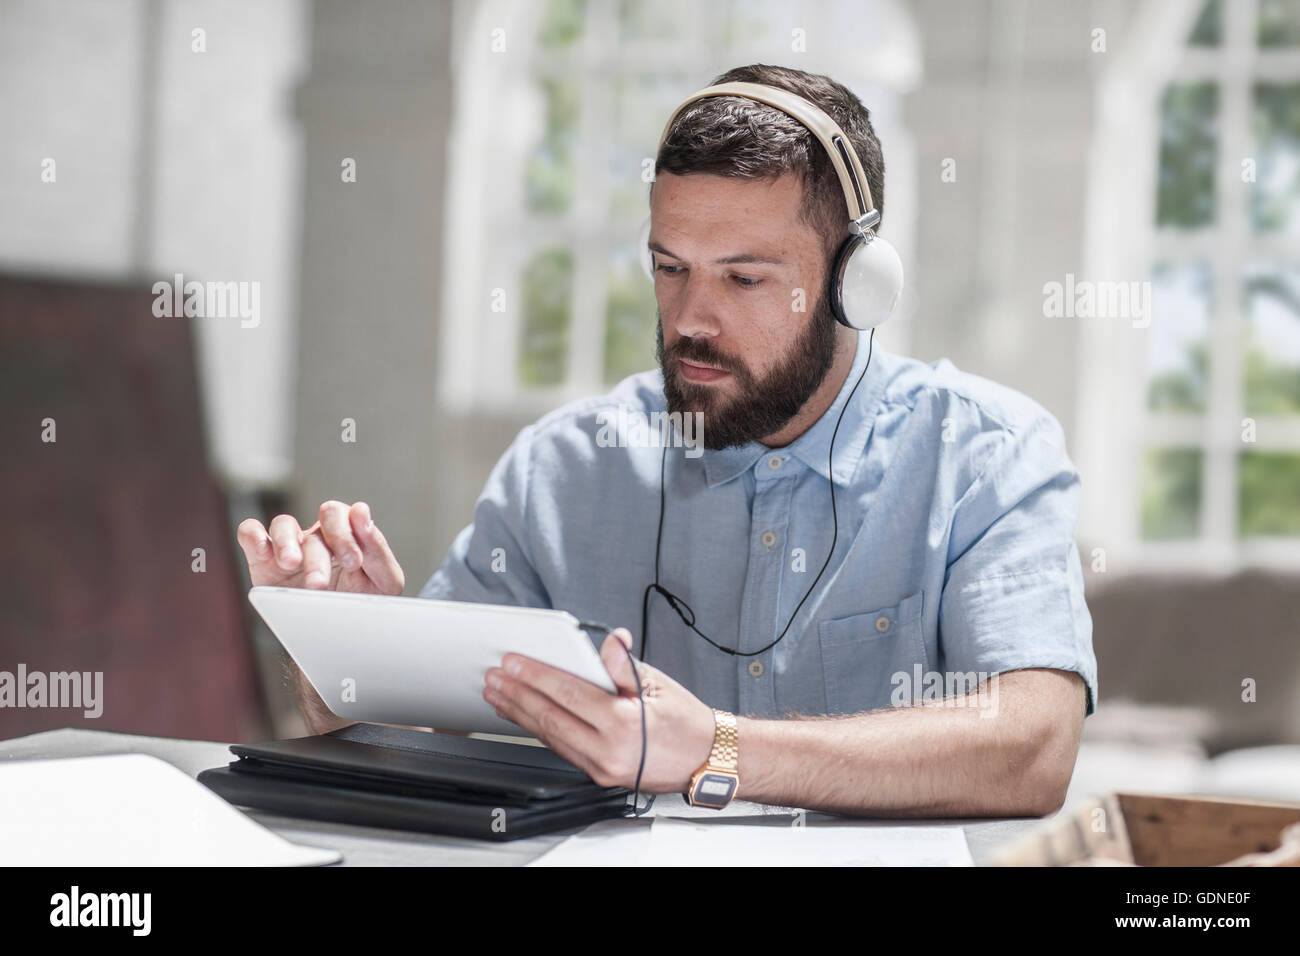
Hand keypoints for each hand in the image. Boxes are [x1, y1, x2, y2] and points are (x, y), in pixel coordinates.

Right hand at [236, 500, 403, 594]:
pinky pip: (251, 534)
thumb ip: (377, 548)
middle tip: (320, 583)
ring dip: (287, 543)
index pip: (345, 516)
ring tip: (291, 564)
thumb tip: (362, 511)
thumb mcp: (385, 581)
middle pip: (317, 527)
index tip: (353, 563)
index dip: (348, 534)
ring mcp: (291, 548)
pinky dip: (253, 536)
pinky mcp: (264, 562)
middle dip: (321, 555)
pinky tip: (261, 547)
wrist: (337, 639)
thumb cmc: (363, 604)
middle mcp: (319, 537)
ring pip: (284, 525)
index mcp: (349, 536)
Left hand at [483, 628, 715, 792]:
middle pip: (550, 717)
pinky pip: (562, 749)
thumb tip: (608, 641)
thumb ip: (624, 665)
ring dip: (521, 714)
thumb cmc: (686, 722)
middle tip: (495, 678)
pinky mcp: (599, 775)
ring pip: (551, 737)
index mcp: (623, 723)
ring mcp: (602, 767)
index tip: (513, 662)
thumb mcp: (657, 684)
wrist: (706, 760)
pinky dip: (540, 731)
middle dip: (518, 695)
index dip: (536, 676)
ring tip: (499, 696)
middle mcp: (609, 750)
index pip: (567, 694)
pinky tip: (526, 717)